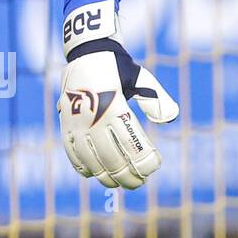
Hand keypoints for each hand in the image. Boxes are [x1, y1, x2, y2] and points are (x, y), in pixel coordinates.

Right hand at [57, 1, 178, 189]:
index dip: (143, 159)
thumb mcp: (143, 79)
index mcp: (114, 106)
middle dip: (127, 174)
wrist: (87, 53)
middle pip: (112, 157)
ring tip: (120, 184)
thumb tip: (171, 118)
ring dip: (106, 175)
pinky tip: (93, 175)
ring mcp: (77, 123)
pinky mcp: (66, 125)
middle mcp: (93, 118)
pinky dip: (83, 167)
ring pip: (91, 160)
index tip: (155, 167)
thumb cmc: (119, 67)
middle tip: (140, 183)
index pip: (131, 142)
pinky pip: (72, 153)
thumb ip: (157, 99)